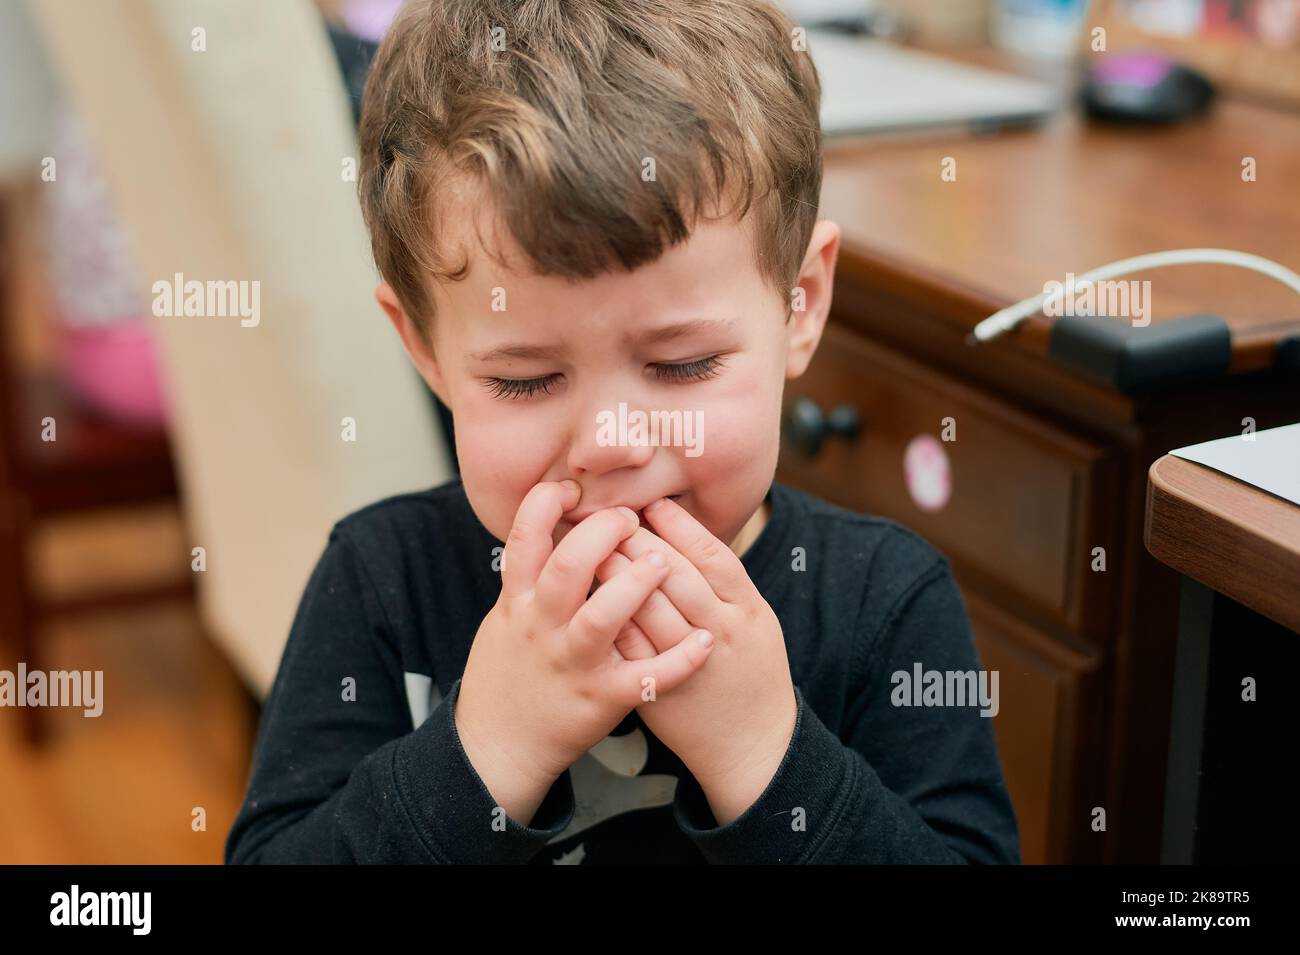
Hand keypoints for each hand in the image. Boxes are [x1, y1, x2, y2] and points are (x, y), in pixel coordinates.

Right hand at [455, 481, 715, 825]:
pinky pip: (644, 678)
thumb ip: (530, 575)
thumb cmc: (509, 673)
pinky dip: (678, 661)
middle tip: (630, 520)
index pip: (525, 538)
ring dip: (635, 585)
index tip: (573, 489)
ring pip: (602, 617)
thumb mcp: (505, 618)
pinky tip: (705, 642)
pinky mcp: (600, 699)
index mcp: (519, 602)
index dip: (546, 504)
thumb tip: (554, 520)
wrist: (497, 748)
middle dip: (602, 534)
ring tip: (664, 563)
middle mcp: (542, 627)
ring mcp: (572, 663)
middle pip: (567, 566)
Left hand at [594, 496, 796, 824]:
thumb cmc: (751, 672)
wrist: (751, 746)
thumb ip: (722, 579)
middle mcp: (719, 632)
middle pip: (672, 572)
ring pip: (643, 606)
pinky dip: (603, 617)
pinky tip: (585, 595)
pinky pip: (623, 647)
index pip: (710, 554)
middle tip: (610, 515)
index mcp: (746, 610)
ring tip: (590, 545)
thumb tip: (680, 528)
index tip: (652, 503)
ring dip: (612, 571)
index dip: (678, 524)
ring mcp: (686, 664)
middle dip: (636, 539)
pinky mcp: (656, 692)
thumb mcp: (755, 619)